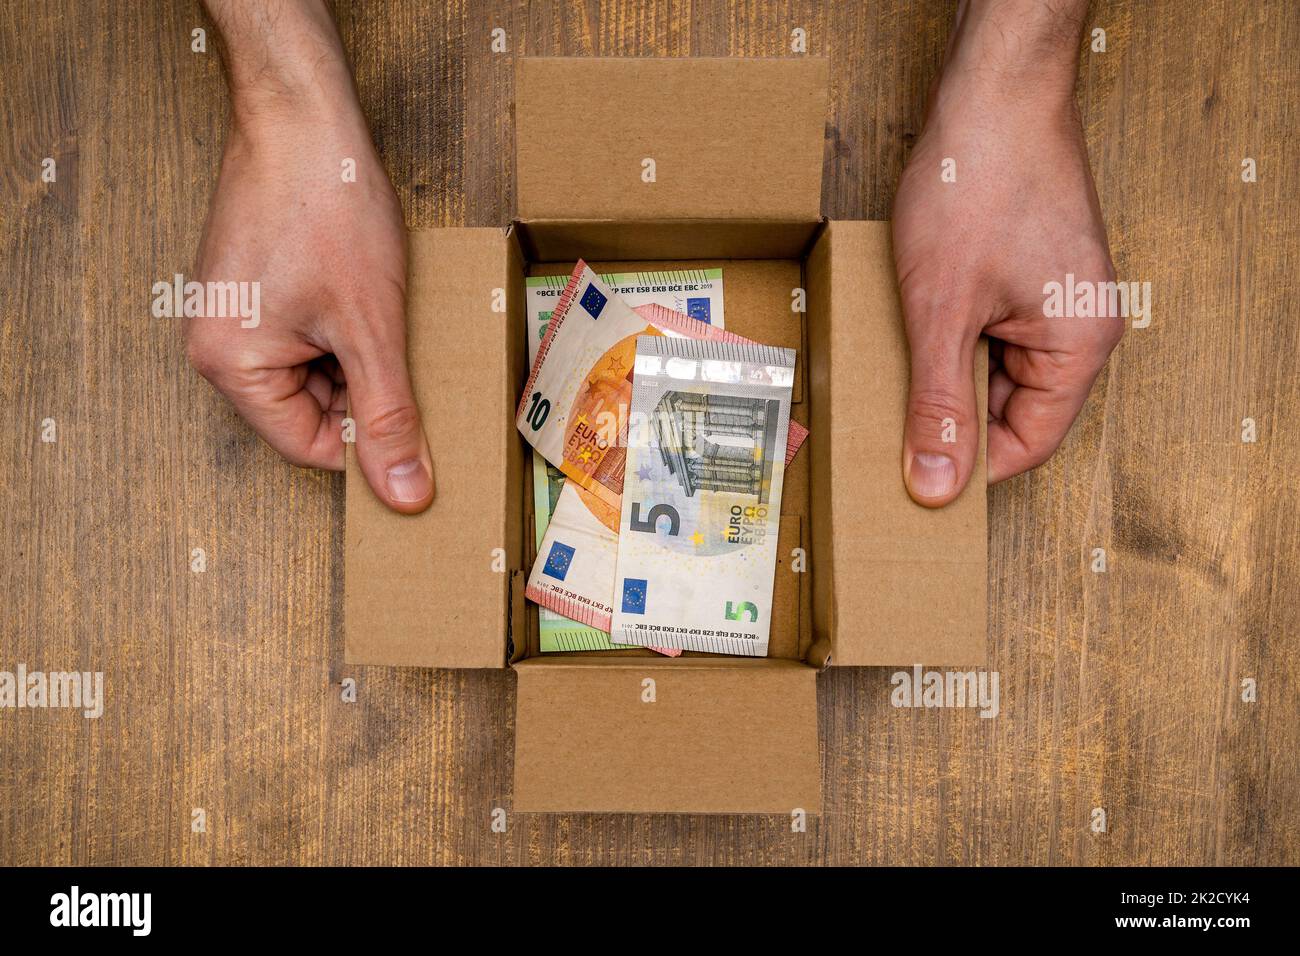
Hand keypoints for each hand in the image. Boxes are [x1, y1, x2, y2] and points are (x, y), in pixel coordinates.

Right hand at [188, 0, 432, 512]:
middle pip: (308, 410)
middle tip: (408, 358)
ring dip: (358, 358)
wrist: (303, 117)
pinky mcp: (252, 285)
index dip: (369, 444)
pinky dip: (344, 329)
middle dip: (364, 392)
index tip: (417, 431)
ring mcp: (230, 312)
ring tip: (383, 315)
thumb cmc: (329, 212)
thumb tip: (404, 497)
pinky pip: (304, 335)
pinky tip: (369, 298)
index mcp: (230, 367)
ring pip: (312, 372)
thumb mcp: (371, 330)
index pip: (309, 446)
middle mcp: (215, 345)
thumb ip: (387, 418)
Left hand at [892, 0, 1122, 506]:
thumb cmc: (977, 185)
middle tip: (891, 423)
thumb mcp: (941, 312)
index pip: (1029, 444)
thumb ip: (938, 404)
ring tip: (898, 362)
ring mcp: (1056, 298)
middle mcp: (1081, 327)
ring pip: (995, 369)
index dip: (970, 468)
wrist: (991, 93)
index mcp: (1080, 346)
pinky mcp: (1030, 273)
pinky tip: (913, 328)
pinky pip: (991, 330)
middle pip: (1013, 409)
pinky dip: (951, 337)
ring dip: (946, 374)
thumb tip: (936, 486)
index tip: (914, 477)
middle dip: (952, 416)